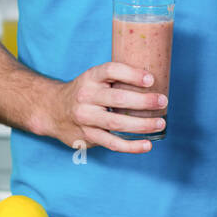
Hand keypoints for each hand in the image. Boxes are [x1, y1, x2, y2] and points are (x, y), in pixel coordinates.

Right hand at [40, 61, 166, 152]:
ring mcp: (85, 118)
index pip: (111, 71)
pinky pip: (112, 143)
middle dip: (144, 101)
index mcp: (90, 78)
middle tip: (163, 101)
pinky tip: (147, 144)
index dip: (131, 74)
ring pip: (116, 123)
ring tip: (160, 122)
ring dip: (142, 124)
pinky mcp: (88, 136)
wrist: (53, 110)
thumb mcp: (94, 79)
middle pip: (117, 99)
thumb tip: (154, 81)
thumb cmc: (84, 93)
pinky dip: (131, 146)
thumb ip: (116, 80)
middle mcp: (86, 97)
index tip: (151, 79)